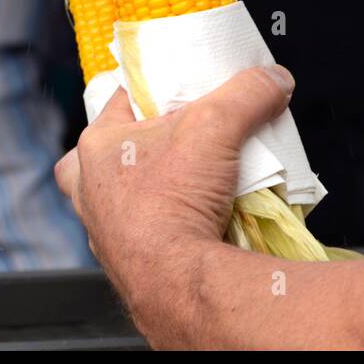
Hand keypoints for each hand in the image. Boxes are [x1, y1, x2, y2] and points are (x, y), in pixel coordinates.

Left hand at [54, 66, 293, 309]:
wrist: (176, 284)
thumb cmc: (173, 201)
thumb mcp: (218, 125)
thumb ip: (248, 93)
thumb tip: (274, 79)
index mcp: (96, 149)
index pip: (118, 102)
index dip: (149, 94)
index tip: (177, 93)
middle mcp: (89, 191)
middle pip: (107, 155)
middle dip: (135, 148)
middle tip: (171, 145)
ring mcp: (103, 232)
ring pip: (116, 200)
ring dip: (147, 192)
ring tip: (185, 187)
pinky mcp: (125, 266)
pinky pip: (138, 239)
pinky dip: (161, 231)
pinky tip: (191, 226)